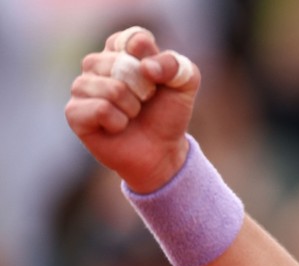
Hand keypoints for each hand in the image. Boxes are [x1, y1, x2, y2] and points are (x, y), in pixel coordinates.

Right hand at [65, 27, 201, 192]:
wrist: (162, 152)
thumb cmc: (168, 114)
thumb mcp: (184, 85)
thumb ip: (176, 65)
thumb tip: (145, 67)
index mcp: (120, 50)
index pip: (134, 39)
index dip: (152, 62)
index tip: (157, 78)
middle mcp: (96, 64)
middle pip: (122, 64)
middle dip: (144, 89)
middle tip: (145, 102)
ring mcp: (82, 87)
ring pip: (112, 88)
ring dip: (132, 107)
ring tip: (131, 115)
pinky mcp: (74, 112)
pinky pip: (101, 109)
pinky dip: (119, 122)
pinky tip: (117, 127)